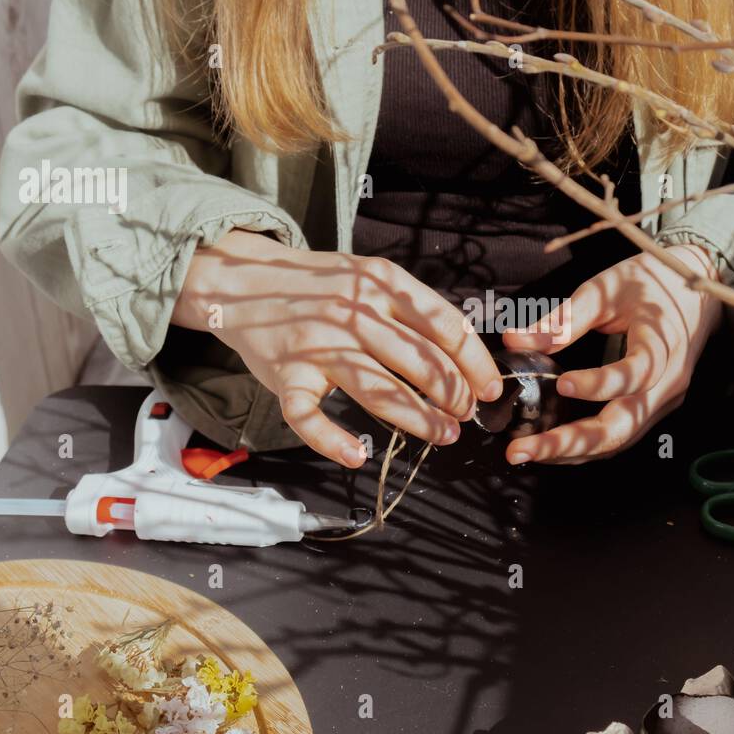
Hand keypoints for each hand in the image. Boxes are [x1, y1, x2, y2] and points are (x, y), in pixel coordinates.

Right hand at [172, 231, 502, 467]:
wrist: (243, 281)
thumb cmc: (321, 285)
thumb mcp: (371, 277)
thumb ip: (414, 308)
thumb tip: (465, 352)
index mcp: (382, 285)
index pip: (446, 326)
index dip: (475, 363)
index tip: (490, 389)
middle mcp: (353, 313)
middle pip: (421, 363)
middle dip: (454, 395)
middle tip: (468, 417)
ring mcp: (318, 345)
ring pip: (379, 391)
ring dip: (419, 419)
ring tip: (444, 435)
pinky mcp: (286, 376)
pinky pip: (309, 417)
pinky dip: (332, 441)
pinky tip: (357, 456)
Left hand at [501, 244, 721, 463]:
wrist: (695, 291)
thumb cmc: (652, 282)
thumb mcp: (607, 288)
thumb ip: (563, 319)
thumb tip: (514, 340)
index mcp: (663, 344)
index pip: (635, 373)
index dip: (599, 383)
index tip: (561, 383)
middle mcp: (668, 382)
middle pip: (622, 427)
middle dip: (570, 442)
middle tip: (522, 449)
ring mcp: (663, 401)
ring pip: (619, 440)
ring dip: (572, 451)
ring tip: (527, 452)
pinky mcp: (653, 409)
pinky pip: (620, 436)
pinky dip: (586, 446)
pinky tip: (552, 446)